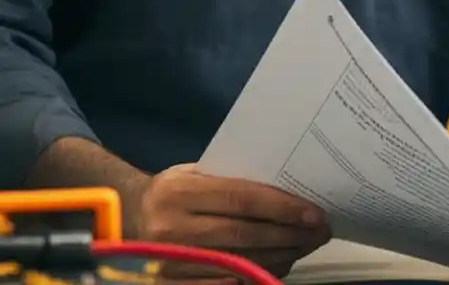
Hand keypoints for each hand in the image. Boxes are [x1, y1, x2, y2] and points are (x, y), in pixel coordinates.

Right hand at [133, 164, 331, 283]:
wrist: (128, 217)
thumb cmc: (176, 191)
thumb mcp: (196, 173)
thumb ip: (234, 180)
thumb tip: (292, 190)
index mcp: (180, 191)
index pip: (243, 199)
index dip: (283, 208)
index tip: (315, 214)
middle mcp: (170, 227)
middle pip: (245, 235)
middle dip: (290, 235)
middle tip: (321, 232)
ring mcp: (168, 261)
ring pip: (238, 263)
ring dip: (280, 257)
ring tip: (306, 247)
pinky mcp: (168, 283)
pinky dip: (254, 276)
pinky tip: (279, 265)